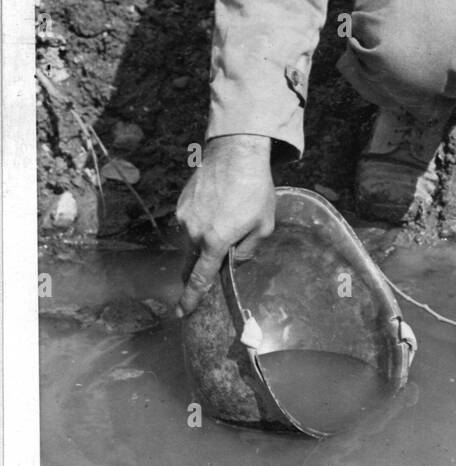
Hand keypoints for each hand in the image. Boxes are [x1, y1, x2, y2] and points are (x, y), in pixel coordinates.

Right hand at [175, 134, 274, 315]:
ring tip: (223, 223)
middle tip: (202, 277)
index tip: (183, 312)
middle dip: (194, 274)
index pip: (200, 278)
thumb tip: (236, 260)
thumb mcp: (264, 225)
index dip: (191, 298)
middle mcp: (194, 231)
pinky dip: (199, 223)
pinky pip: (188, 222)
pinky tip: (216, 209)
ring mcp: (185, 216)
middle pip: (190, 263)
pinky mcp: (181, 203)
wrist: (236, 153)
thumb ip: (248, 249)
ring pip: (190, 241)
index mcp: (215, 241)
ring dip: (202, 242)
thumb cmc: (254, 189)